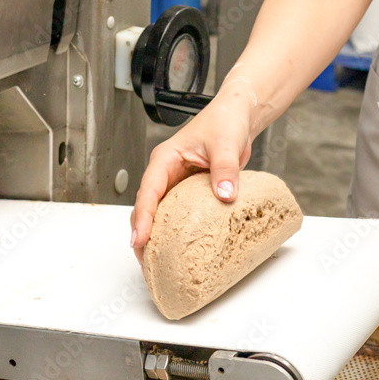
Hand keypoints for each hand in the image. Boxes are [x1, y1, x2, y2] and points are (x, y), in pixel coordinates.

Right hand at [130, 87, 254, 264]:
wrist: (238, 116)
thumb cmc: (225, 121)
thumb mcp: (225, 144)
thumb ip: (225, 169)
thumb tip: (224, 195)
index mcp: (165, 159)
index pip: (148, 192)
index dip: (143, 218)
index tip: (140, 240)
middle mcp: (166, 172)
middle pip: (146, 207)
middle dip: (141, 234)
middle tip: (144, 261)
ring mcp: (175, 183)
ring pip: (157, 213)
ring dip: (155, 235)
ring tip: (156, 262)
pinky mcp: (188, 191)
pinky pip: (176, 213)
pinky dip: (174, 230)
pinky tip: (177, 247)